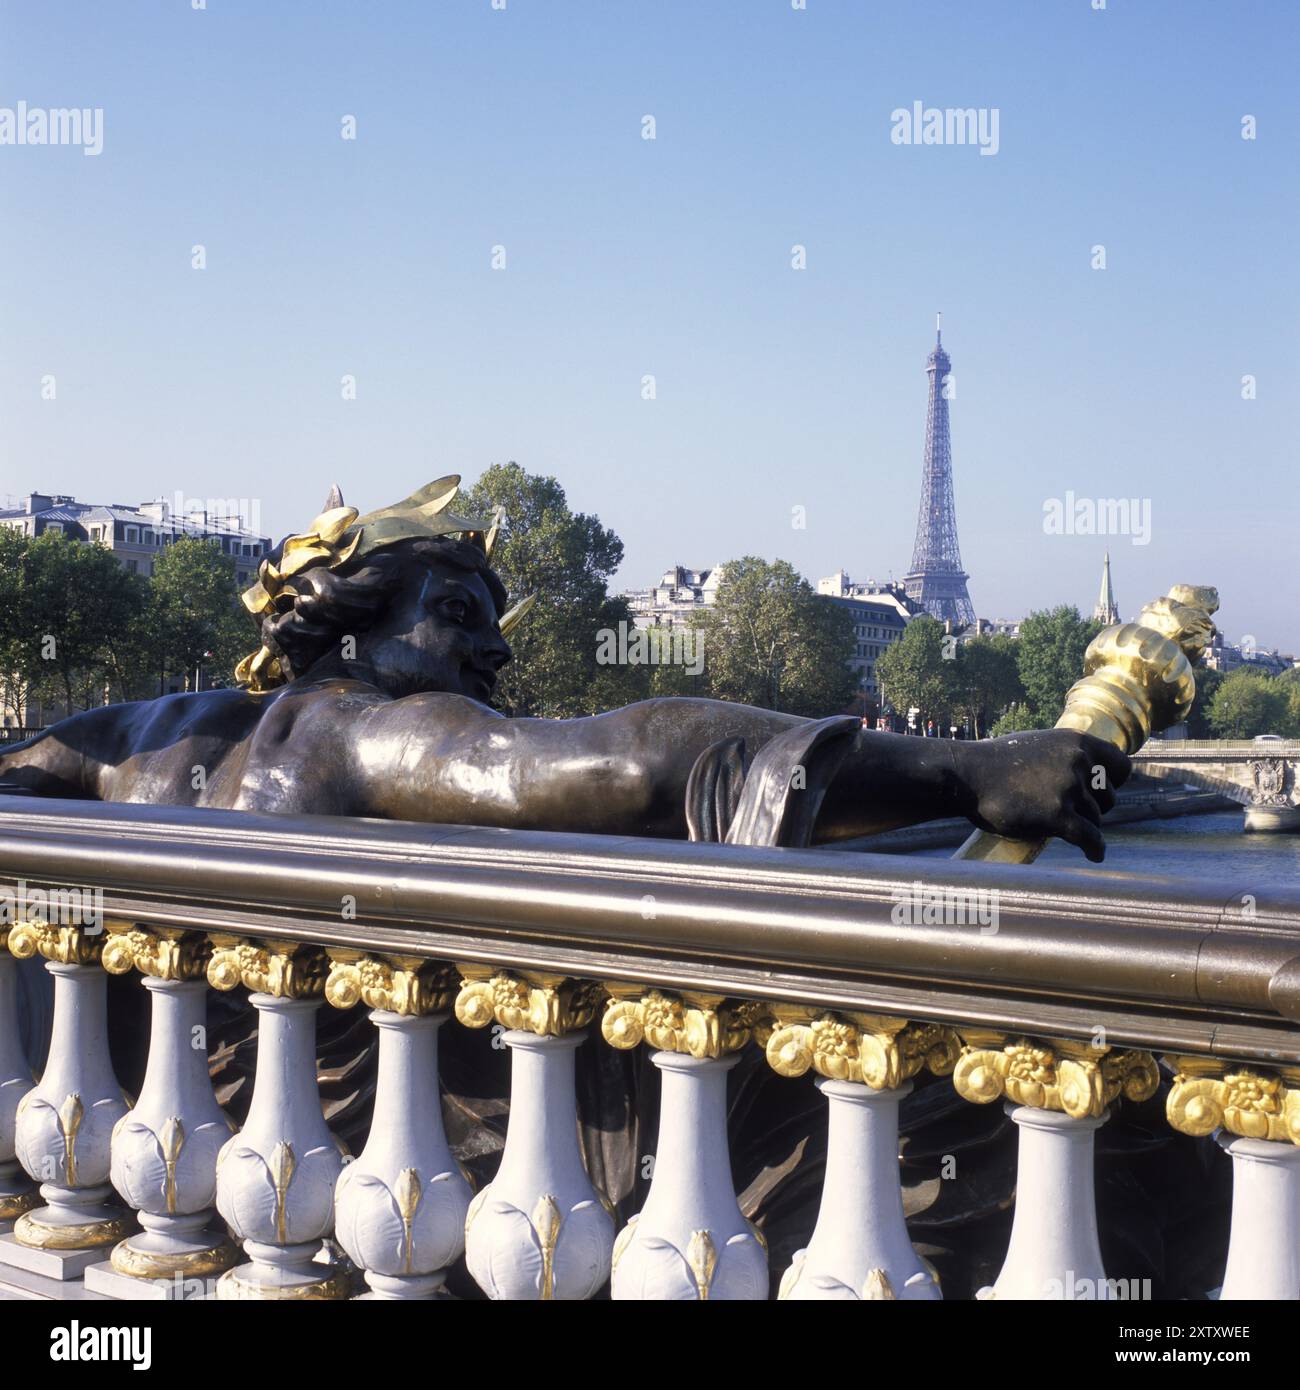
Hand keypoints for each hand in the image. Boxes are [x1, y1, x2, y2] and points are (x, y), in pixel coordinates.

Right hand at [958, 729, 1130, 861]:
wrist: (966, 776)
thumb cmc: (994, 763)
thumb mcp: (1036, 746)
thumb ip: (1063, 756)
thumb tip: (1082, 769)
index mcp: (1076, 742)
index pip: (1120, 765)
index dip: (1113, 782)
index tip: (1103, 793)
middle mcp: (1078, 762)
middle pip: (1109, 797)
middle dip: (1096, 809)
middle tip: (1075, 814)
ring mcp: (1069, 789)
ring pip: (1095, 820)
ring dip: (1083, 827)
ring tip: (1061, 829)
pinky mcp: (1058, 815)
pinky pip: (1089, 838)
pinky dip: (1094, 849)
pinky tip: (1094, 855)